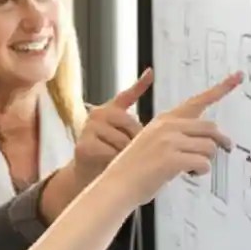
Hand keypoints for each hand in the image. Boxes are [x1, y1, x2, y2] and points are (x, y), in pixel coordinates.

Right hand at [73, 68, 152, 183]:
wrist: (87, 176)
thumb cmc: (109, 156)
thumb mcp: (125, 138)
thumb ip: (139, 127)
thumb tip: (166, 119)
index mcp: (110, 110)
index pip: (127, 95)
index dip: (140, 84)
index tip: (151, 73)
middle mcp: (98, 114)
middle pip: (132, 126)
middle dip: (135, 143)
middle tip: (125, 153)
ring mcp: (89, 128)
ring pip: (123, 142)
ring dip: (125, 156)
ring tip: (116, 160)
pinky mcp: (84, 144)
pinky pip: (112, 153)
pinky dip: (114, 163)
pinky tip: (107, 164)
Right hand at [106, 71, 242, 207]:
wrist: (116, 186)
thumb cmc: (134, 169)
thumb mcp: (151, 142)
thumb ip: (175, 135)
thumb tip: (206, 141)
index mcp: (163, 120)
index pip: (197, 101)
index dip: (221, 88)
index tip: (238, 77)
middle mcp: (167, 126)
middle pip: (210, 128)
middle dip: (220, 142)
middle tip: (224, 150)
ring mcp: (169, 142)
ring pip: (209, 147)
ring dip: (206, 161)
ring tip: (191, 168)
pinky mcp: (172, 159)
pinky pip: (203, 163)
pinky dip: (201, 172)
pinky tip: (189, 174)